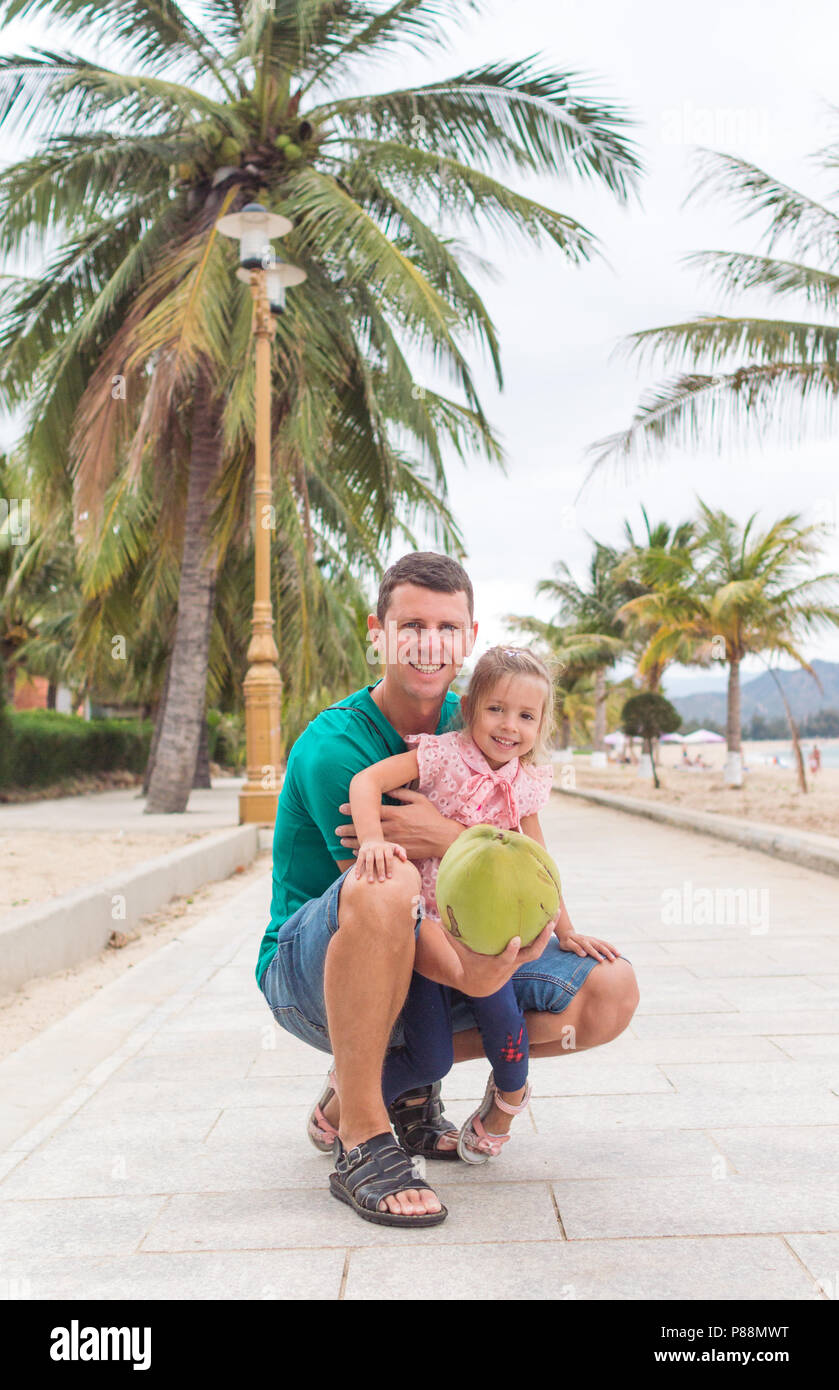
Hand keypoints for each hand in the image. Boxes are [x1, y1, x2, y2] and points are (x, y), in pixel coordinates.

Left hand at [336, 789, 460, 859]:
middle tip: (335, 829)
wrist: (443, 838)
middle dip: (349, 828)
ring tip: (341, 841)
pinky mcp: (397, 851)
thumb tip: (388, 789)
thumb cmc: (432, 817)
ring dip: (353, 842)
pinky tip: (356, 852)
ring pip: (369, 842)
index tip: (341, 808)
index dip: (355, 809)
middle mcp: (392, 827)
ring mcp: (394, 841)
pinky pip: (378, 852)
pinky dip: (366, 852)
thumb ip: (402, 794)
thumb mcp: (419, 800)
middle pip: (366, 828)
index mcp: (396, 813)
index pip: (371, 810)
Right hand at [355, 838, 407, 882]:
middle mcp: (377, 848)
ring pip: (368, 861)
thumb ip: (401, 852)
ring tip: (370, 881)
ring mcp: (368, 850)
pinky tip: (357, 878)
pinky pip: (359, 861)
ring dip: (369, 871)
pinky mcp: (361, 852)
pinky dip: (357, 869)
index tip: (389, 877)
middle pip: (379, 860)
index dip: (389, 867)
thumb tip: (405, 859)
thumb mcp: (395, 847)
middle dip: (380, 870)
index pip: (388, 857)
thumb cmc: (386, 847)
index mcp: (386, 847)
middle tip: (381, 881)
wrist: (372, 839)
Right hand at [443, 920, 554, 996]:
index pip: (506, 959)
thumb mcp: (458, 951)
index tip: (514, 939)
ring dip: (547, 934)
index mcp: (496, 964)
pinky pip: (535, 946)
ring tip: (555, 915)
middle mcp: (511, 964)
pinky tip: (547, 917)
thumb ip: (448, 935)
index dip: (511, 951)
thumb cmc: (467, 963)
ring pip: (537, 950)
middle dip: (541, 938)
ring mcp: (518, 962)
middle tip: (550, 922)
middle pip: (531, 953)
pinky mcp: (522, 958)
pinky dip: (542, 934)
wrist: (478, 984)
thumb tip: (432, 918)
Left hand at [557, 930, 618, 962]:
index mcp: (582, 941)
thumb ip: (574, 947)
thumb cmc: (566, 941)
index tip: (601, 961)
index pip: (590, 948)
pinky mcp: (596, 941)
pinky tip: (617, 952)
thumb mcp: (567, 944)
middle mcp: (590, 939)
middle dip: (607, 953)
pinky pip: (605, 943)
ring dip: (611, 949)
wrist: (568, 934)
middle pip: (599, 946)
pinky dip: (611, 947)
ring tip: (619, 955)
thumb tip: (583, 954)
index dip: (595, 954)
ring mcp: (593, 939)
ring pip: (604, 944)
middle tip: (613, 960)